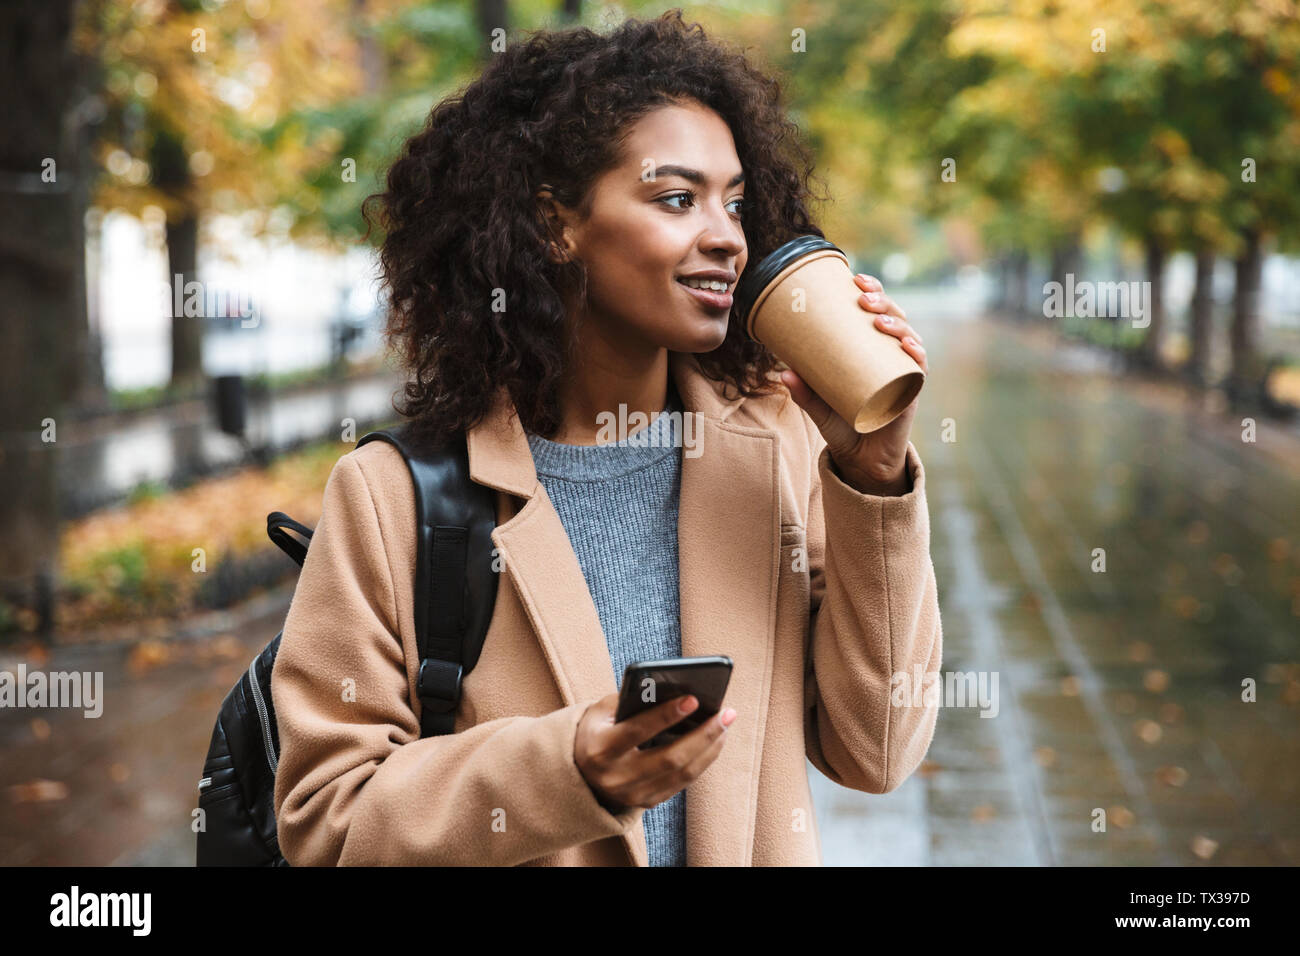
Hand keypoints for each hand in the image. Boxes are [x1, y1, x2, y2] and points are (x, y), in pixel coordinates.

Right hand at [574, 691, 734, 812]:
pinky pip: (682, 783)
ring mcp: (632, 795)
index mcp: (600, 750)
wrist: (578, 773)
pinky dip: (702, 761)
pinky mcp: (646, 803)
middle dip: (702, 734)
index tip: (694, 699)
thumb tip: (675, 690)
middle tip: (726, 713)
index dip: (666, 715)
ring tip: (725, 723)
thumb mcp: (603, 712)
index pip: (638, 731)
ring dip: (709, 747)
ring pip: (682, 774)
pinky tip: (715, 741)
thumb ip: (632, 700)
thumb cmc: (597, 730)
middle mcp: (616, 778)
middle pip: (670, 758)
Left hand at [779, 274, 926, 494]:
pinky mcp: (910, 393)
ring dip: (897, 323)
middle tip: (864, 297)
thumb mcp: (818, 406)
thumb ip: (803, 391)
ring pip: (909, 337)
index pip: (876, 311)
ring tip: (878, 320)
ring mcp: (903, 372)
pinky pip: (919, 369)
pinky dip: (917, 354)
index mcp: (870, 348)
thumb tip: (784, 371)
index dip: (872, 290)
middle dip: (883, 301)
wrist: (861, 458)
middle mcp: (890, 355)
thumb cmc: (842, 422)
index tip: (856, 279)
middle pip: (894, 318)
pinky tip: (910, 345)